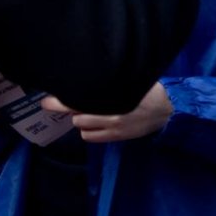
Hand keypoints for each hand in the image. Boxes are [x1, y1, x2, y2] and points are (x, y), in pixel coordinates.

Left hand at [42, 82, 173, 143]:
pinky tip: (93, 123)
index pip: (80, 98)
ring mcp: (112, 126)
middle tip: (54, 103)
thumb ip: (110, 81)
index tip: (46, 99)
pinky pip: (89, 137)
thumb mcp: (131, 80)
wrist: (168, 111)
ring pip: (80, 125)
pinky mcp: (115, 136)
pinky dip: (87, 130)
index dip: (61, 99)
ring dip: (79, 118)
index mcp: (114, 95)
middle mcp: (110, 111)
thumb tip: (86, 78)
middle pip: (75, 111)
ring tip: (85, 111)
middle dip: (67, 106)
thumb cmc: (149, 90)